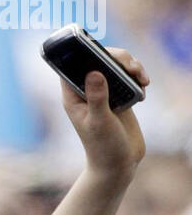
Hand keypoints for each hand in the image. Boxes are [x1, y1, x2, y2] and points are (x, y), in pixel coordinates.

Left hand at [60, 47, 148, 182]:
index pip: (72, 64)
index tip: (102, 53)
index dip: (84, 51)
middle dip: (117, 57)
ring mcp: (104, 92)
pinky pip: (127, 76)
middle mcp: (86, 91)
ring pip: (115, 65)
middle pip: (98, 59)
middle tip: (131, 66)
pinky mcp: (119, 95)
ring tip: (142, 78)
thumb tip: (95, 72)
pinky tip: (143, 88)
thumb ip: (97, 98)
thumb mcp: (99, 122)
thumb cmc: (103, 147)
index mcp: (73, 96)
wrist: (118, 164)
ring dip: (131, 65)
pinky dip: (137, 77)